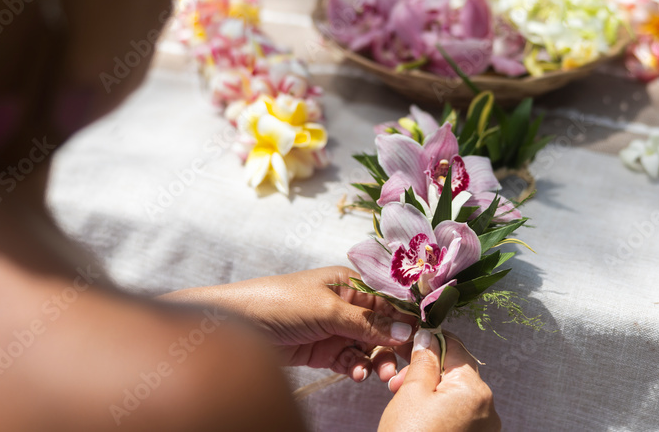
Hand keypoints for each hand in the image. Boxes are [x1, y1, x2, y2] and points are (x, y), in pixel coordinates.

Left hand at [163, 266, 415, 382]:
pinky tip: (356, 374)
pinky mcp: (322, 349)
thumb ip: (368, 323)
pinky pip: (349, 359)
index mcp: (349, 283)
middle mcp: (346, 304)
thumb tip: (407, 330)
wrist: (236, 326)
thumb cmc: (280, 303)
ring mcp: (334, 328)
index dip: (406, 319)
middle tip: (399, 366)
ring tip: (378, 375)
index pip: (388, 300)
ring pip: (368, 346)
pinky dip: (356, 367)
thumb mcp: (328, 310)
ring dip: (376, 360)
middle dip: (392, 345)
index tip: (422, 339)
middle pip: (381, 326)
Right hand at [380, 329, 500, 431]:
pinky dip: (441, 413)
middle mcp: (488, 409)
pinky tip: (419, 421)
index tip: (410, 345)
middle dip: (427, 373)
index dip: (430, 343)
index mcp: (475, 390)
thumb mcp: (410, 394)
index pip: (455, 348)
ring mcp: (485, 430)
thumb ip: (423, 362)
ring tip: (405, 405)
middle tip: (396, 384)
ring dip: (432, 393)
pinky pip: (461, 417)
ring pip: (458, 396)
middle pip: (457, 373)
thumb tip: (428, 337)